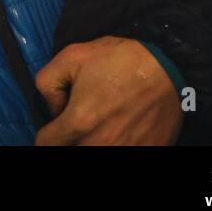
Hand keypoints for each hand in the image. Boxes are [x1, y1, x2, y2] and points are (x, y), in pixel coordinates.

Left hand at [35, 36, 183, 144]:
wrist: (166, 67)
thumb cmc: (118, 59)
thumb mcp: (70, 57)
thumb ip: (47, 84)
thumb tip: (53, 110)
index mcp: (78, 122)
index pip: (46, 143)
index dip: (48, 132)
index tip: (57, 123)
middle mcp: (99, 144)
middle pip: (70, 151)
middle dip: (70, 139)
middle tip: (80, 122)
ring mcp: (124, 151)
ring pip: (93, 153)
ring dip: (91, 141)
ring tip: (100, 125)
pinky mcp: (145, 152)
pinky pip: (121, 154)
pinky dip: (117, 144)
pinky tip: (121, 130)